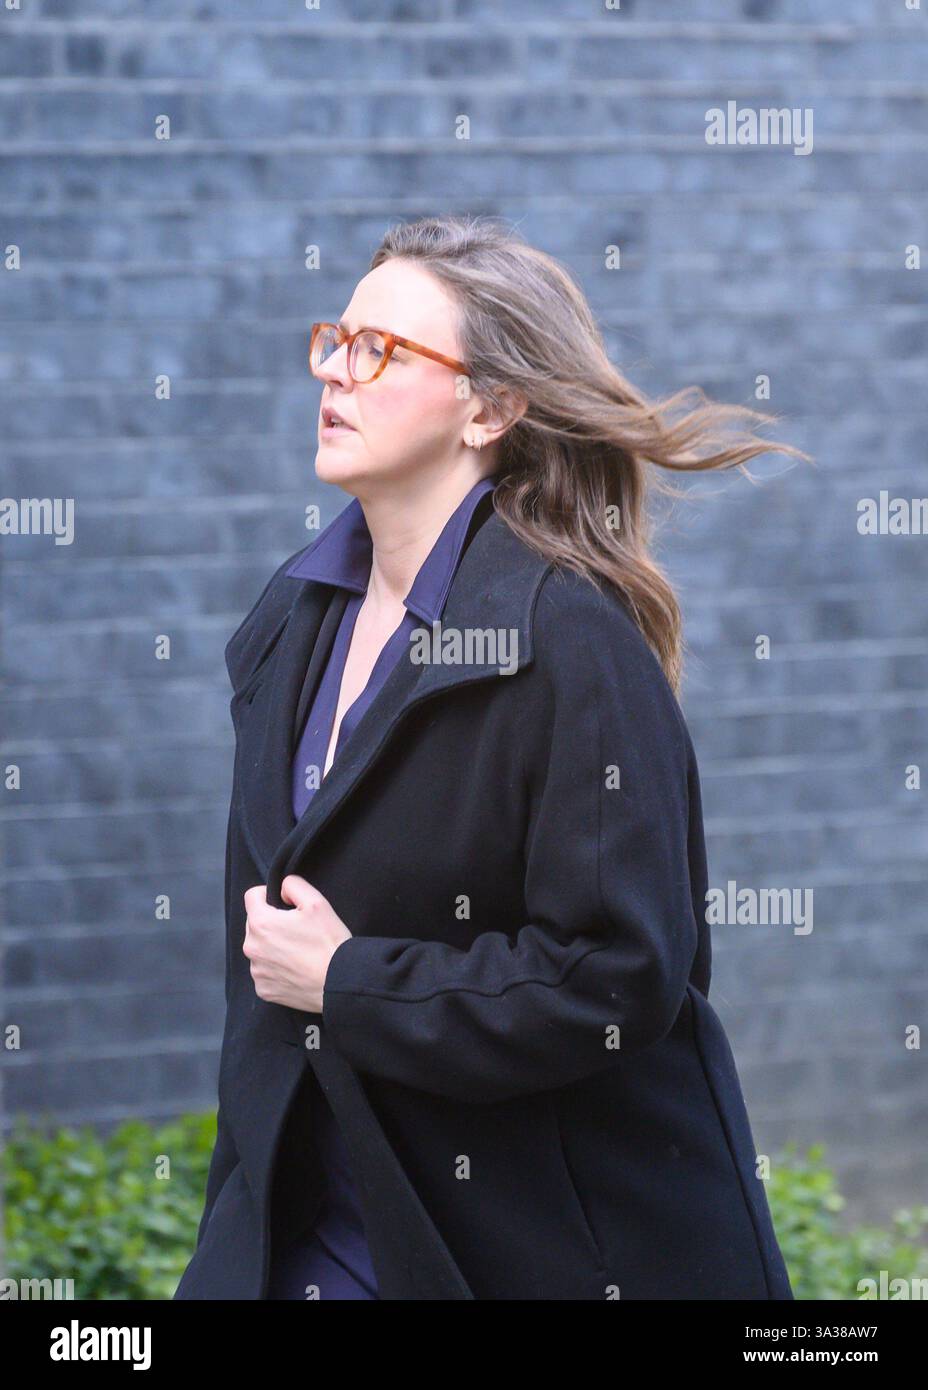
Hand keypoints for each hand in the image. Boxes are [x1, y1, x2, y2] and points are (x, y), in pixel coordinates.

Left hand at [242, 875, 351, 1014]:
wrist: (339, 982)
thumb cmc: (329, 943)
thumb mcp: (317, 901)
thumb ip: (293, 885)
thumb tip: (282, 889)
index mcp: (261, 923)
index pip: (252, 896)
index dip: (270, 894)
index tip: (286, 904)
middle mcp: (252, 948)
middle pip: (255, 924)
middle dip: (272, 922)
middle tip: (298, 930)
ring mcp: (257, 971)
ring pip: (260, 948)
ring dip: (273, 946)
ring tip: (299, 951)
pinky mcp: (264, 990)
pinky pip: (265, 972)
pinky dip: (277, 969)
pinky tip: (296, 968)